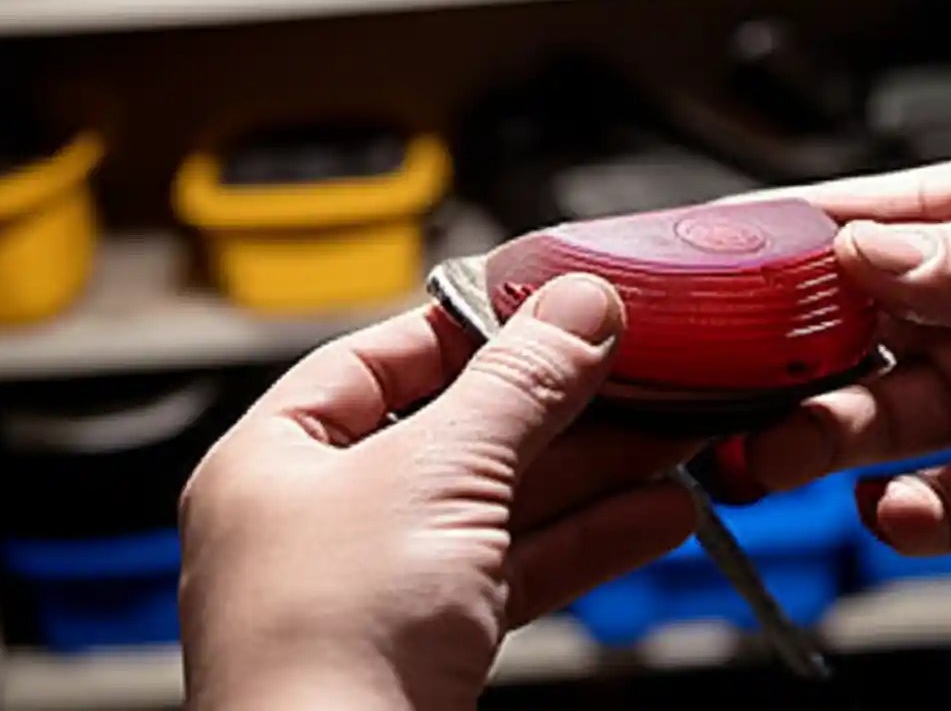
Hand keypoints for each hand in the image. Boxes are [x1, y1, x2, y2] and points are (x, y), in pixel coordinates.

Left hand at [178, 275, 699, 709]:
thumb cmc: (331, 645)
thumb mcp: (438, 475)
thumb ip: (517, 385)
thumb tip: (579, 305)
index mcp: (276, 458)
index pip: (375, 359)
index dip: (466, 327)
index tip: (547, 309)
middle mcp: (319, 520)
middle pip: (457, 434)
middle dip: (561, 410)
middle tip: (640, 375)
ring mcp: (376, 588)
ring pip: (499, 508)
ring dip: (593, 477)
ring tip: (675, 443)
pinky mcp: (427, 645)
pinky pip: (515, 573)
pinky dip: (586, 544)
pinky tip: (656, 518)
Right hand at [731, 145, 950, 552]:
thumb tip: (872, 257)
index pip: (863, 225)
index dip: (777, 245)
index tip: (704, 272)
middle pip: (844, 333)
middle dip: (774, 360)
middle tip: (725, 390)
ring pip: (874, 422)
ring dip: (818, 441)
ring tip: (785, 457)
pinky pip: (948, 507)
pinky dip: (912, 517)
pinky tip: (905, 511)